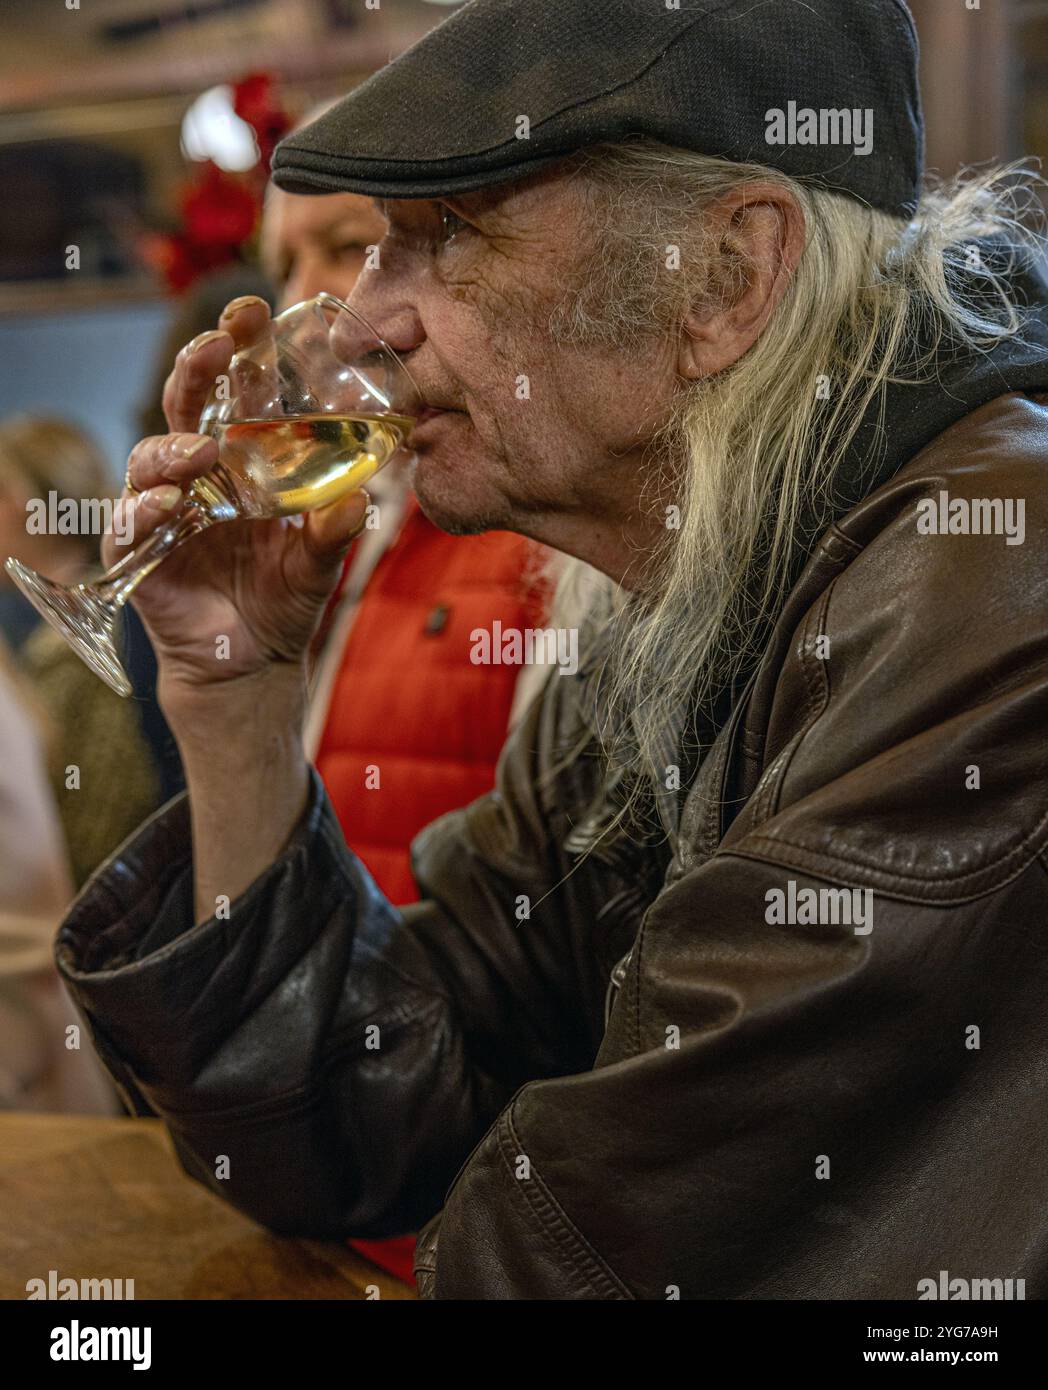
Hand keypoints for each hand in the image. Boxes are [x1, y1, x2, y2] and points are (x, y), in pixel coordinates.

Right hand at [109, 297, 366, 704]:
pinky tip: (167, 506)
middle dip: (197, 367)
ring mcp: (164, 508)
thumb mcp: (320, 564)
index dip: (242, 350)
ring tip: (199, 453)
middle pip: (188, 404)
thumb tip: (360, 498)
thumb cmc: (285, 599)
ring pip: (152, 458)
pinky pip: (130, 522)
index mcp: (245, 460)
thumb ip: (334, 531)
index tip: (254, 310)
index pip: (240, 391)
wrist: (251, 662)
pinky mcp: (137, 551)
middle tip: (215, 344)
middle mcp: (200, 473)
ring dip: (172, 448)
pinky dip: (145, 511)